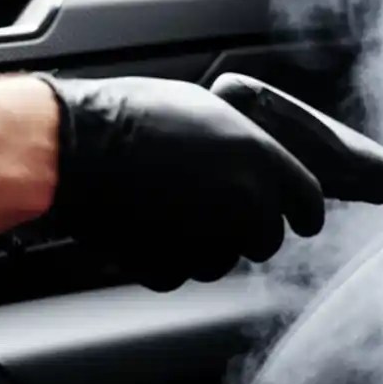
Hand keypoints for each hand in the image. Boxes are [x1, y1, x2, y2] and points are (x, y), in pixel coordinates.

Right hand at [38, 75, 324, 290]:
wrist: (73, 146)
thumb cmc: (132, 117)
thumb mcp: (206, 109)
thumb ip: (246, 143)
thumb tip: (260, 158)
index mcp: (261, 158)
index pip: (310, 202)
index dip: (304, 214)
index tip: (300, 221)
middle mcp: (245, 202)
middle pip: (267, 241)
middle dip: (247, 231)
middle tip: (212, 209)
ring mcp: (210, 239)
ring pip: (223, 262)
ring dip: (203, 246)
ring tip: (166, 210)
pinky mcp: (171, 266)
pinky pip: (180, 274)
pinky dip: (164, 259)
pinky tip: (142, 227)